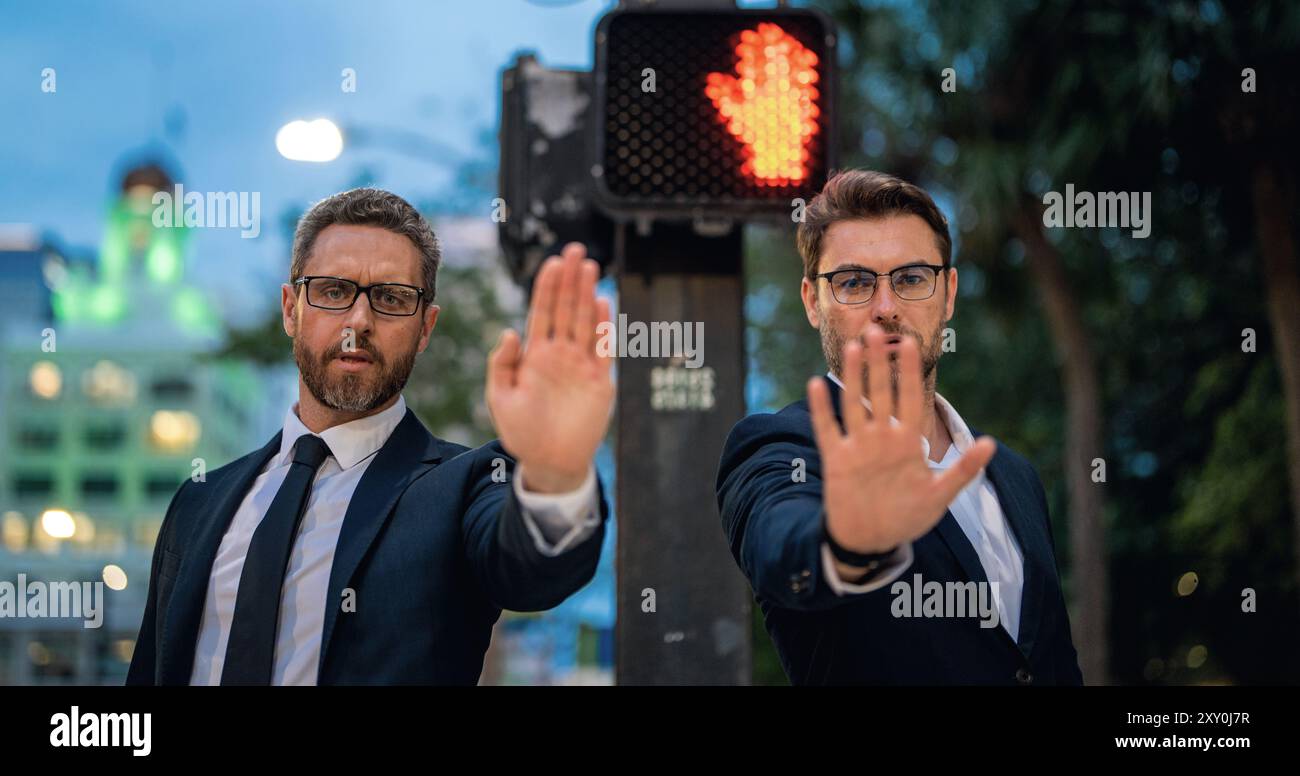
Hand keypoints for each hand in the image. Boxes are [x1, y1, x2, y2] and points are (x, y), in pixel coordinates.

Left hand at [486, 243, 613, 493]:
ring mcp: (581, 366)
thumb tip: (509, 331)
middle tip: (575, 249)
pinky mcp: (600, 382)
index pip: (542, 312)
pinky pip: (604, 350)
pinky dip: (604, 328)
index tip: (552, 262)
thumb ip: (501, 364)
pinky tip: (603, 304)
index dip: (547, 287)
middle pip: (567, 309)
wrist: (550, 463)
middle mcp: (560, 355)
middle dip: (570, 280)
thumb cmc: (522, 432)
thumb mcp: (500, 398)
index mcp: (535, 356)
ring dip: (587, 295)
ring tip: (590, 267)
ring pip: (586, 322)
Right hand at [808, 324, 995, 554]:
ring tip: (853, 348)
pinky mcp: (837, 459)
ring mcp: (859, 446)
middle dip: (879, 363)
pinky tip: (817, 384)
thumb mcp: (940, 496)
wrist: (872, 540)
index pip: (911, 399)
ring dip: (853, 377)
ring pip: (854, 404)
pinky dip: (822, 408)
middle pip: (881, 392)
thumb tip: (992, 443)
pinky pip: (827, 428)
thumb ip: (964, 470)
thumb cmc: (907, 517)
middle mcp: (882, 438)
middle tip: (877, 331)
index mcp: (908, 442)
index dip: (910, 373)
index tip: (911, 345)